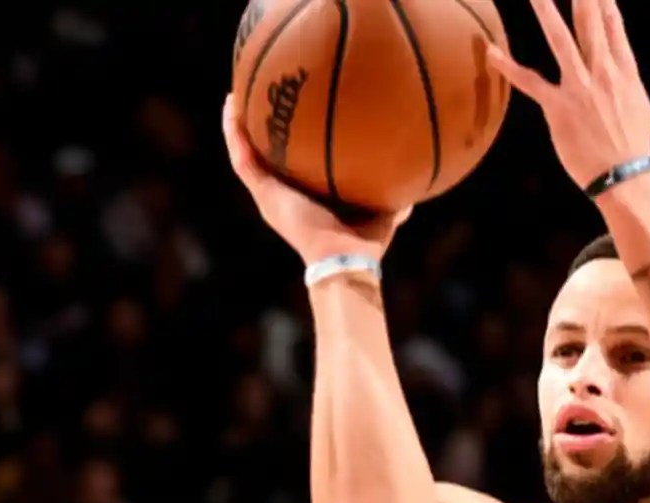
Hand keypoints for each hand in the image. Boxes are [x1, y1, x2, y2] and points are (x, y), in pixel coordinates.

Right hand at [221, 94, 411, 263]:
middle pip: (266, 157)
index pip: (294, 166)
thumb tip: (417, 180)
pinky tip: (232, 105)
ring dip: (238, 125)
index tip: (292, 116)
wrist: (345, 260)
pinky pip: (242, 157)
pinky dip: (235, 132)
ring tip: (235, 95)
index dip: (290, 144)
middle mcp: (284, 195)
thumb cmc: (366, 243)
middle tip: (259, 98)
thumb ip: (395, 192)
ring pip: (246, 154)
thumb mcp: (385, 208)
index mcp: (307, 198)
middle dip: (261, 130)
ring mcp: (270, 195)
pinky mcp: (263, 194)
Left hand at [487, 0, 649, 189]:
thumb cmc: (632, 143)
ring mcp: (580, 88)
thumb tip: (616, 66)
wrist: (623, 174)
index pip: (612, 26)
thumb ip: (624, 79)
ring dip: (547, 13)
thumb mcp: (637, 103)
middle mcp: (603, 72)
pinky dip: (508, 66)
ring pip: (561, 41)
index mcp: (623, 71)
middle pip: (590, 23)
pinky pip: (529, 82)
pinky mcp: (559, 107)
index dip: (602, 2)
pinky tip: (491, 52)